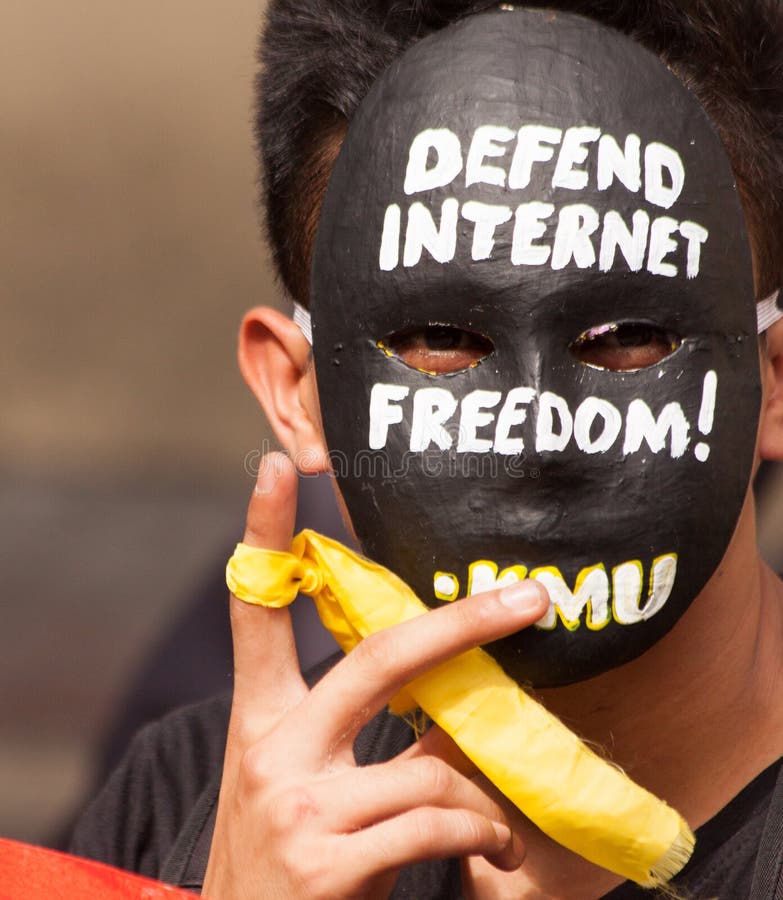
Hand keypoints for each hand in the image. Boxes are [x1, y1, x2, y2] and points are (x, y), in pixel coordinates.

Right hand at [202, 453, 548, 898]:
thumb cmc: (283, 861)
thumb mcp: (298, 784)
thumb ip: (356, 736)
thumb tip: (449, 701)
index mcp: (259, 717)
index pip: (253, 608)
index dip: (260, 533)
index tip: (274, 466)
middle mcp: (271, 747)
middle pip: (379, 657)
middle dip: (464, 624)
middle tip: (530, 598)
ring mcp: (296, 803)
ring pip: (430, 766)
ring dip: (479, 796)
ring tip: (495, 821)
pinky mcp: (327, 861)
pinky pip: (437, 824)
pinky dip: (479, 835)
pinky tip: (488, 851)